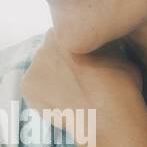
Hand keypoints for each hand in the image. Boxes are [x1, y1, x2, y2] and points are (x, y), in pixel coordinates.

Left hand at [20, 31, 143, 128]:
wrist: (108, 116)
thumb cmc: (121, 85)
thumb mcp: (118, 53)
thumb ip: (100, 46)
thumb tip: (100, 48)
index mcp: (69, 31)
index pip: (65, 35)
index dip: (74, 51)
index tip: (82, 64)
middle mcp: (46, 43)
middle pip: (50, 52)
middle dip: (60, 64)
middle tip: (76, 81)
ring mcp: (33, 65)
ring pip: (41, 71)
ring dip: (51, 80)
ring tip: (70, 95)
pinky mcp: (26, 87)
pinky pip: (32, 90)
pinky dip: (43, 97)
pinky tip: (60, 105)